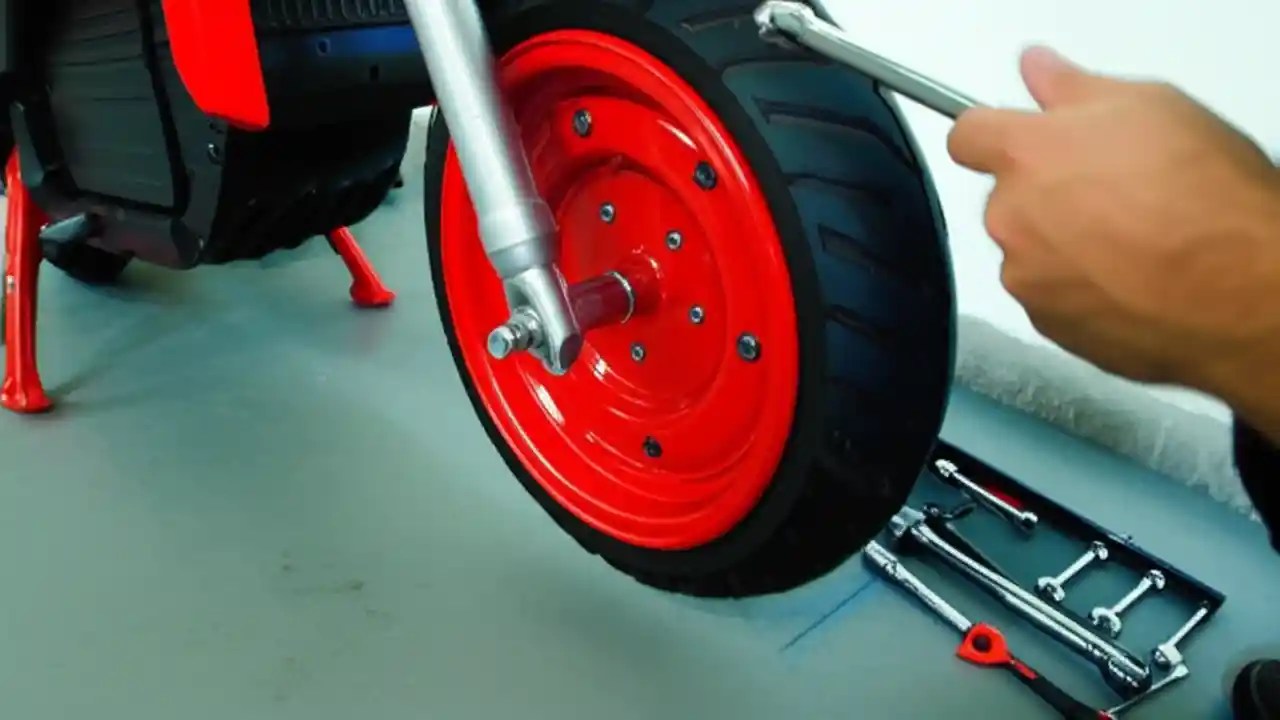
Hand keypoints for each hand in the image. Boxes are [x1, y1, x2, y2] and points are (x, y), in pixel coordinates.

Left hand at [948, 47, 1279, 436]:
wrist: (1239, 292)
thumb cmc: (1206, 200)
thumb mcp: (1150, 107)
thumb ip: (1074, 88)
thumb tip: (1039, 72)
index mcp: (1027, 156)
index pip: (968, 135)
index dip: (994, 133)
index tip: (1017, 137)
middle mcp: (1012, 219)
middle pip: (1005, 197)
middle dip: (1043, 192)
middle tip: (1110, 189)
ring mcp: (1026, 278)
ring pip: (1029, 250)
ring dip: (1063, 244)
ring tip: (1131, 239)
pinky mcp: (1048, 326)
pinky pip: (1052, 297)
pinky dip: (1081, 289)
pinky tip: (1132, 278)